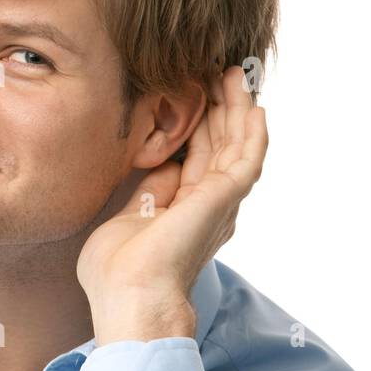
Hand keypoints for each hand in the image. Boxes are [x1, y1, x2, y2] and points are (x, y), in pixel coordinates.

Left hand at [77, 66, 267, 344]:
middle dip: (220, 110)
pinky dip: (252, 131)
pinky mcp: (224, 198)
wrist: (130, 298)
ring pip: (235, 146)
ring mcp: (218, 203)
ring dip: (236, 110)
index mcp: (183, 213)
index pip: (195, 161)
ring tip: (234, 75)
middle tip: (217, 73)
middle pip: (219, 147)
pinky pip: (248, 158)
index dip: (195, 128)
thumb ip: (146, 196)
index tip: (190, 98)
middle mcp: (207, 208)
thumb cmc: (117, 274)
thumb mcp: (127, 221)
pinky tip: (254, 106)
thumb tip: (159, 170)